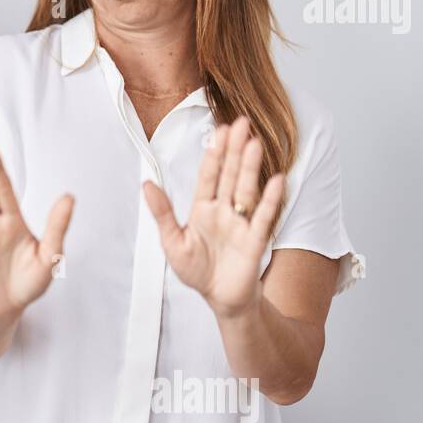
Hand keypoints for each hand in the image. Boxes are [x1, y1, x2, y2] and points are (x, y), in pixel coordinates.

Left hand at [142, 116, 284, 318]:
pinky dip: (269, 200)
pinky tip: (276, 179)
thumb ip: (162, 213)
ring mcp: (241, 224)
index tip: (219, 131)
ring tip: (253, 143)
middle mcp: (224, 211)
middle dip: (234, 150)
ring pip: (246, 190)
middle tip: (241, 123)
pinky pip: (263, 217)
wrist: (220, 299)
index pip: (208, 176)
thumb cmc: (197, 271)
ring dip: (249, 168)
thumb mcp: (172, 242)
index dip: (213, 155)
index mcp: (203, 209)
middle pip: (230, 175)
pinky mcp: (254, 241)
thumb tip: (146, 184)